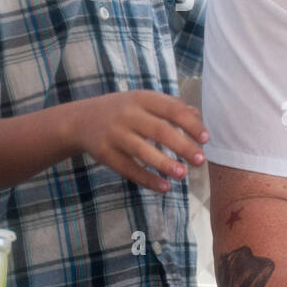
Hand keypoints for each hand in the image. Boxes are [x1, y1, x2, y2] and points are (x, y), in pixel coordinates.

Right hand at [72, 91, 208, 192]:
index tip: (206, 138)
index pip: (171, 109)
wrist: (80, 120)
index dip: (190, 124)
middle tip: (200, 160)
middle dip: (182, 146)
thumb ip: (170, 106)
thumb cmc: (122, 110)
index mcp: (141, 98)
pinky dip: (147, 179)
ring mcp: (115, 134)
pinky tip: (164, 187)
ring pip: (143, 151)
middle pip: (159, 130)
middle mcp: (127, 114)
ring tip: (183, 175)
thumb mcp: (143, 101)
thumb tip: (197, 117)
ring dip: (165, 164)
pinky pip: (129, 169)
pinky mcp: (105, 154)